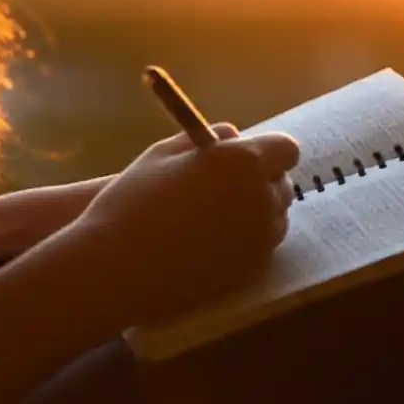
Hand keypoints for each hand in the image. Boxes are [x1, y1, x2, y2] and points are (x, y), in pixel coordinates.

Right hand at [68, 122, 299, 326]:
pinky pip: (264, 246)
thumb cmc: (133, 200)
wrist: (118, 266)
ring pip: (277, 217)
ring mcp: (261, 237)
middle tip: (227, 187)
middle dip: (263, 181)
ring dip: (258, 212)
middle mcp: (262, 197)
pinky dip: (249, 240)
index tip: (246, 158)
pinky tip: (213, 241)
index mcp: (243, 161)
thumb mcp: (162, 155)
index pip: (286, 149)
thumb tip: (234, 135)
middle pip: (283, 184)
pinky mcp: (252, 269)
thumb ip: (205, 140)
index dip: (268, 152)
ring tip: (215, 216)